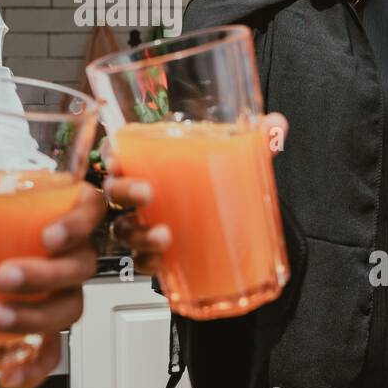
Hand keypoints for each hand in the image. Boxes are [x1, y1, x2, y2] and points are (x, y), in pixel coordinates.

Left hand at [0, 164, 103, 387]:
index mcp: (68, 214)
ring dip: (34, 318)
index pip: (90, 211)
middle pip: (78, 267)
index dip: (75, 226)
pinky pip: (52, 350)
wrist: (3, 249)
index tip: (47, 237)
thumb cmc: (8, 218)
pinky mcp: (50, 326)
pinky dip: (34, 366)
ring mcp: (66, 292)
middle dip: (42, 276)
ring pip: (67, 309)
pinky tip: (10, 371)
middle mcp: (75, 253)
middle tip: (3, 276)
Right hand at [100, 112, 288, 277]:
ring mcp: (145, 224)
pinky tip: (160, 262)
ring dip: (138, 234)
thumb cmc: (216, 183)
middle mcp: (140, 193)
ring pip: (123, 229)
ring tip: (163, 236)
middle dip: (124, 191)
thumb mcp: (236, 158)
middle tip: (147, 193)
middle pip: (114, 191)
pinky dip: (146, 262)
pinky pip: (139, 261)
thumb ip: (255, 140)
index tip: (117, 158)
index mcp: (150, 161)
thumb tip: (277, 125)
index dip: (110, 154)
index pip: (118, 152)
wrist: (233, 227)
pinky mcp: (156, 252)